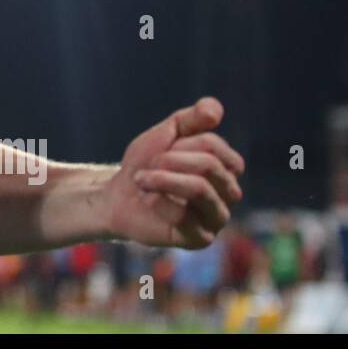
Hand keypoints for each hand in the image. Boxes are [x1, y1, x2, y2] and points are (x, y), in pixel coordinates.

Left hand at [106, 97, 244, 248]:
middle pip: (209, 165)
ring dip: (162, 179)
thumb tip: (215, 110)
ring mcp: (218, 217)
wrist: (119, 196)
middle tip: (149, 166)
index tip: (161, 149)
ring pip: (200, 189)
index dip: (181, 143)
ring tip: (141, 180)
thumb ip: (190, 119)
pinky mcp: (201, 238)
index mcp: (226, 167)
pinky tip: (150, 203)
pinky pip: (184, 215)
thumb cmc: (146, 164)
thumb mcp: (165, 134)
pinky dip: (159, 202)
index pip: (213, 145)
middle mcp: (230, 192)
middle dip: (169, 160)